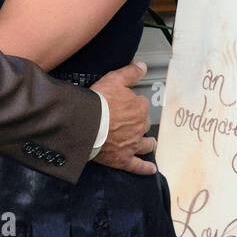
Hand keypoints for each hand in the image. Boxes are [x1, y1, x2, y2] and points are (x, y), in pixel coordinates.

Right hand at [90, 61, 156, 175]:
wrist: (85, 123)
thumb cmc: (99, 100)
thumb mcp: (114, 79)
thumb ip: (130, 73)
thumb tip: (144, 66)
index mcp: (139, 108)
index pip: (141, 105)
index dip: (132, 104)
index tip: (124, 104)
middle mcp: (139, 127)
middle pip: (143, 124)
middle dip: (139, 123)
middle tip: (131, 122)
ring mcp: (133, 145)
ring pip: (145, 145)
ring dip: (148, 144)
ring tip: (150, 144)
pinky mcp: (123, 159)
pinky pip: (137, 166)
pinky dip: (145, 169)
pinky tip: (151, 170)